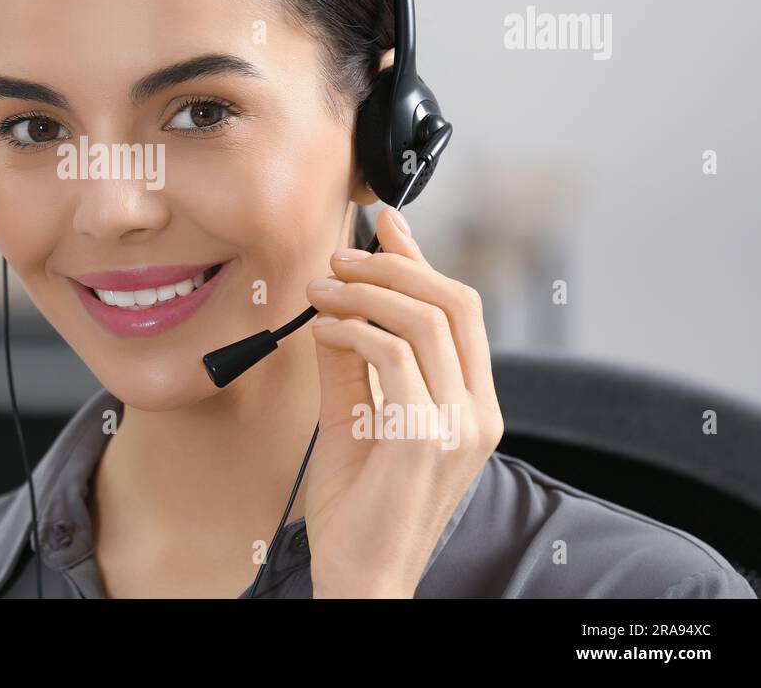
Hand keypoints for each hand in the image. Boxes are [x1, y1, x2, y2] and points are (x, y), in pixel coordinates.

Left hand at [301, 206, 502, 597]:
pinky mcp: (423, 438)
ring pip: (424, 321)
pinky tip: (322, 331)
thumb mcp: (355, 418)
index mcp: (473, 406)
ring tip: (321, 289)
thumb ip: (352, 363)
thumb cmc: (360, 506)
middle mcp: (478, 412)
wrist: (361, 577)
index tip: (384, 223)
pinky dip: (352, 330)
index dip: (421, 261)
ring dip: (365, 293)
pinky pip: (391, 355)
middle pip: (454, 303)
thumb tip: (335, 304)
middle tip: (339, 257)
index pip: (461, 312)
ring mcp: (457, 426)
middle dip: (393, 267)